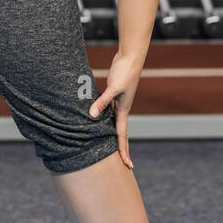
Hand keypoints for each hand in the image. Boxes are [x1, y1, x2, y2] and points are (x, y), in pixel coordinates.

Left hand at [88, 51, 142, 168]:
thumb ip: (102, 101)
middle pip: (120, 134)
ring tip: (108, 148)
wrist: (130, 57)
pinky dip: (103, 119)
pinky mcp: (112, 94)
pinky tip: (96, 121)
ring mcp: (118, 102)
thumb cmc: (124, 72)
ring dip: (111, 135)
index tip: (127, 165)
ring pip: (113, 124)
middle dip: (121, 149)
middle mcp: (121, 109)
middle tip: (122, 164)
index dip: (124, 151)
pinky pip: (107, 112)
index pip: (123, 136)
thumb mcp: (113, 88)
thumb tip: (91, 115)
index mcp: (124, 111)